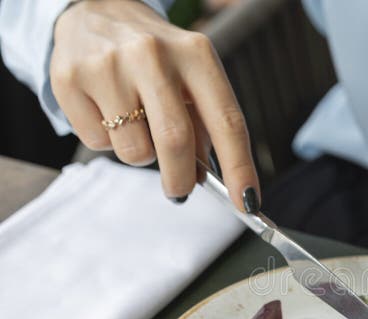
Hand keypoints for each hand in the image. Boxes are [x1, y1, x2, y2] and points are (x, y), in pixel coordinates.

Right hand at [51, 0, 259, 210]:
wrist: (96, 10)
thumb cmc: (158, 58)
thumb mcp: (192, 79)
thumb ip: (205, 126)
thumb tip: (205, 178)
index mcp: (196, 54)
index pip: (227, 121)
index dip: (240, 167)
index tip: (247, 202)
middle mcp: (153, 54)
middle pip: (176, 142)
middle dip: (181, 180)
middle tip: (180, 191)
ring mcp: (109, 65)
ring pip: (134, 151)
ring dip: (140, 155)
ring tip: (136, 125)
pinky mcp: (70, 78)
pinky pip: (97, 142)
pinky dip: (107, 141)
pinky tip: (107, 110)